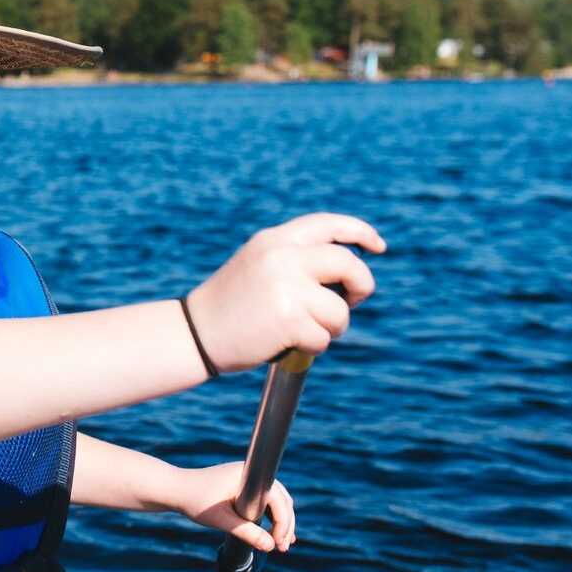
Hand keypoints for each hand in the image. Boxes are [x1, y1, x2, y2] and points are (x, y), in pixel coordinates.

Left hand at [172, 461, 295, 553]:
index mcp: (248, 476)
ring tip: (282, 545)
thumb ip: (246, 532)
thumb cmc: (194, 501)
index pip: (278, 500)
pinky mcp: (243, 486)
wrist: (174, 489)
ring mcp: (248, 478)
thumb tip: (270, 547)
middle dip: (285, 524)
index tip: (278, 544)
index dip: (283, 523)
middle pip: (281, 499)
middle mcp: (251, 473)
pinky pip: (264, 501)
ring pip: (276, 500)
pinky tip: (274, 534)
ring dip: (281, 521)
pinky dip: (271, 516)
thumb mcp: (221, 520)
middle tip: (284, 548)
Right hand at [185, 213, 385, 371]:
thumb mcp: (258, 266)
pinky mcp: (288, 318)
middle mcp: (281, 257)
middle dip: (361, 285)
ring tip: (299, 330)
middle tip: (351, 302)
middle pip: (348, 264)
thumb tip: (349, 269)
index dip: (360, 232)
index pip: (328, 225)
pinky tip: (284, 343)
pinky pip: (323, 337)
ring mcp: (285, 287)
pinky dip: (311, 346)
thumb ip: (295, 259)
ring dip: (330, 326)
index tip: (377, 246)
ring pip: (339, 309)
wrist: (195, 333)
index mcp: (274, 240)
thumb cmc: (230, 306)